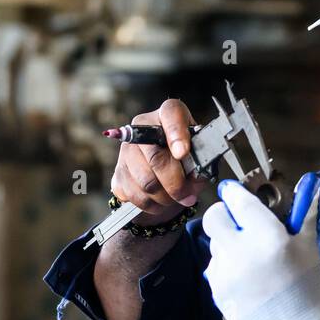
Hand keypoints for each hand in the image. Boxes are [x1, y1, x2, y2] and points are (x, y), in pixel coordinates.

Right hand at [109, 99, 208, 224]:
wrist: (166, 175)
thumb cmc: (188, 160)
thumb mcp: (201, 156)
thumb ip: (201, 162)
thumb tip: (195, 176)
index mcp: (168, 114)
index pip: (171, 114)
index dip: (176, 134)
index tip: (183, 153)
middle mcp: (143, 127)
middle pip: (156, 158)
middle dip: (176, 184)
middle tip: (188, 196)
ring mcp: (126, 150)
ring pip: (146, 182)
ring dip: (166, 198)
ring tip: (176, 197)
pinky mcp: (118, 172)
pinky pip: (135, 195)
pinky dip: (152, 205)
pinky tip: (161, 200)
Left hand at [202, 175, 319, 319]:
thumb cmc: (308, 286)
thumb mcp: (308, 245)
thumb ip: (303, 212)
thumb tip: (307, 184)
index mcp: (267, 235)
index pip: (238, 201)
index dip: (233, 193)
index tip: (233, 192)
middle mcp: (242, 251)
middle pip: (214, 217)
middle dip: (224, 216)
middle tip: (238, 223)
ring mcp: (226, 273)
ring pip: (214, 244)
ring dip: (228, 244)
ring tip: (251, 259)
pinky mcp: (218, 291)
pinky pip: (215, 268)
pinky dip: (227, 267)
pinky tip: (248, 279)